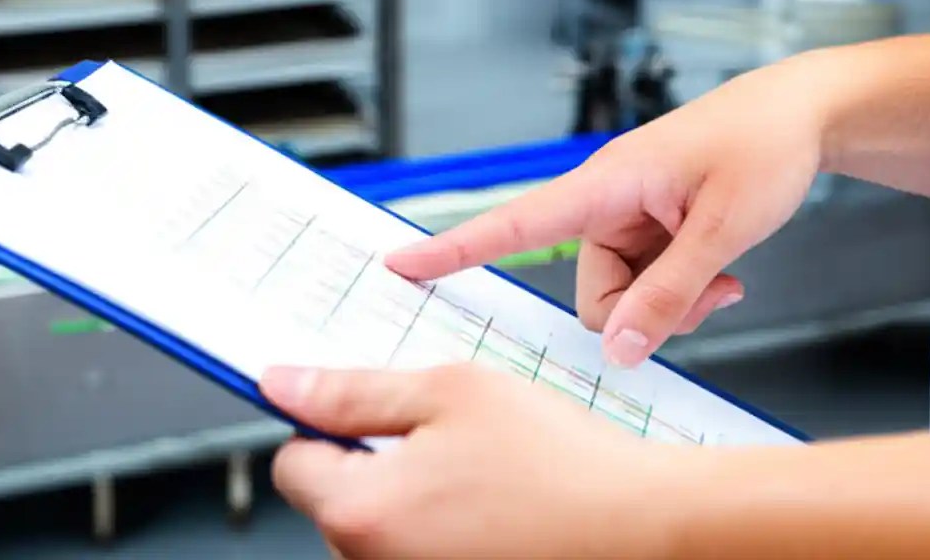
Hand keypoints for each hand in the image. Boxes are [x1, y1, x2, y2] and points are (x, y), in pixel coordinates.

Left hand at [264, 363, 692, 559]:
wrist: (646, 528)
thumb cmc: (560, 462)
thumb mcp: (450, 391)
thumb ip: (353, 391)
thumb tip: (283, 385)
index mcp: (361, 514)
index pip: (291, 463)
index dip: (326, 422)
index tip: (363, 408)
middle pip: (338, 501)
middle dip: (377, 462)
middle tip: (447, 433)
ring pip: (385, 529)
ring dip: (416, 496)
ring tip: (483, 471)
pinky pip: (425, 551)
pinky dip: (448, 527)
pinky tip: (497, 506)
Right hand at [386, 61, 825, 365]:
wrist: (805, 113)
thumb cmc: (764, 145)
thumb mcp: (723, 228)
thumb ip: (669, 293)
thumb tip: (618, 350)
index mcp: (606, 183)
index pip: (515, 222)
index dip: (455, 246)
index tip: (401, 263)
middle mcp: (608, 202)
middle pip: (591, 293)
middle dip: (644, 311)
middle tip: (711, 292)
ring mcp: (631, 218)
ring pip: (622, 296)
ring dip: (669, 303)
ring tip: (723, 277)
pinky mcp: (653, 228)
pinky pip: (646, 284)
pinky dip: (679, 291)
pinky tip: (721, 274)